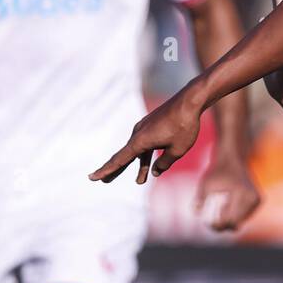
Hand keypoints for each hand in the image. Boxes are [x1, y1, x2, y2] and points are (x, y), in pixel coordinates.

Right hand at [89, 84, 203, 183]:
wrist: (190, 101)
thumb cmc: (184, 126)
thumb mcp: (177, 150)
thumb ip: (164, 163)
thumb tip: (156, 171)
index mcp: (140, 141)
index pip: (119, 160)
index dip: (106, 170)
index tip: (93, 178)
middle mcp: (138, 134)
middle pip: (124, 156)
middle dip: (115, 170)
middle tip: (103, 181)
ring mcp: (144, 128)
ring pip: (138, 151)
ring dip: (140, 166)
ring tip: (140, 181)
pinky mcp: (152, 125)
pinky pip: (146, 144)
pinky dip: (147, 155)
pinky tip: (151, 164)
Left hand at [195, 151, 260, 231]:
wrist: (232, 160)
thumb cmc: (217, 171)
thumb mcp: (206, 183)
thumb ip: (200, 198)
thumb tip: (195, 213)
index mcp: (242, 193)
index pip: (231, 219)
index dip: (219, 225)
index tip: (208, 224)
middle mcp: (253, 197)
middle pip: (236, 224)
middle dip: (223, 225)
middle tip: (211, 224)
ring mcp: (257, 200)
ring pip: (241, 222)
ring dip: (229, 220)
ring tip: (220, 210)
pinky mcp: (258, 201)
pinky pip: (245, 217)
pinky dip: (235, 216)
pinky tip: (227, 206)